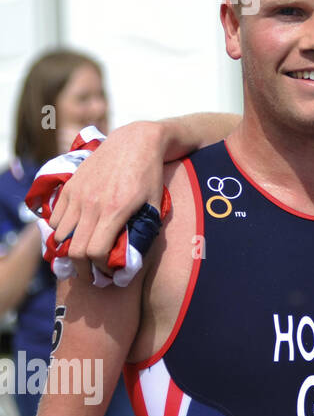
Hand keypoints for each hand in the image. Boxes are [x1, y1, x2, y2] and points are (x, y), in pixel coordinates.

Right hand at [47, 121, 164, 268]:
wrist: (135, 142)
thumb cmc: (150, 176)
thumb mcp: (155, 205)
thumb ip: (144, 231)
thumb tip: (132, 259)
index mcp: (115, 210)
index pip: (95, 251)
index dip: (101, 268)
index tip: (110, 272)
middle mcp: (92, 204)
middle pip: (74, 249)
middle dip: (83, 267)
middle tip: (93, 272)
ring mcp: (77, 194)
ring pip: (60, 235)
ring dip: (70, 249)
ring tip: (83, 253)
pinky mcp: (69, 187)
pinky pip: (55, 218)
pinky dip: (61, 231)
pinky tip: (76, 233)